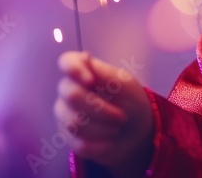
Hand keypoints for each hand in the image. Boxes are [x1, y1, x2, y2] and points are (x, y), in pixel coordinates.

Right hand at [55, 52, 154, 173]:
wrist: (136, 131)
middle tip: (122, 116)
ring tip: (118, 127)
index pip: (67, 62)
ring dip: (104, 128)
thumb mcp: (125, 85)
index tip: (91, 80)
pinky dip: (101, 144)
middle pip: (71, 95)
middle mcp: (69, 91)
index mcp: (84, 72)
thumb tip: (84, 57)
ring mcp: (65, 114)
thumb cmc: (131, 101)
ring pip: (73, 123)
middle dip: (101, 109)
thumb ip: (104, 73)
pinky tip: (110, 140)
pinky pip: (78, 143)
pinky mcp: (67, 137)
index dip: (74, 69)